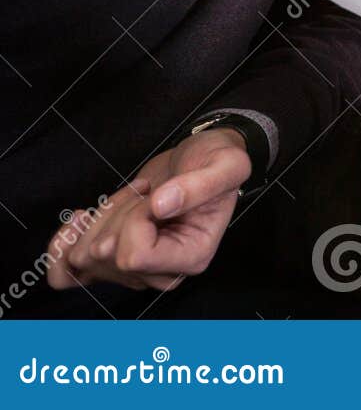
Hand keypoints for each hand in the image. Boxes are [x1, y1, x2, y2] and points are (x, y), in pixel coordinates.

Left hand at [46, 127, 251, 292]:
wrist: (202, 158)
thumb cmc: (217, 162)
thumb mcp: (227, 164)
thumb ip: (202, 185)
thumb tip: (162, 205)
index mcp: (192, 257)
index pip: (134, 256)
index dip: (135, 219)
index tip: (156, 195)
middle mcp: (161, 273)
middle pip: (106, 256)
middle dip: (119, 213)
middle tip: (149, 190)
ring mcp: (133, 271)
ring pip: (84, 256)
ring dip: (103, 216)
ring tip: (134, 196)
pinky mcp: (111, 260)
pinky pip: (65, 274)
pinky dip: (62, 247)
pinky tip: (80, 220)